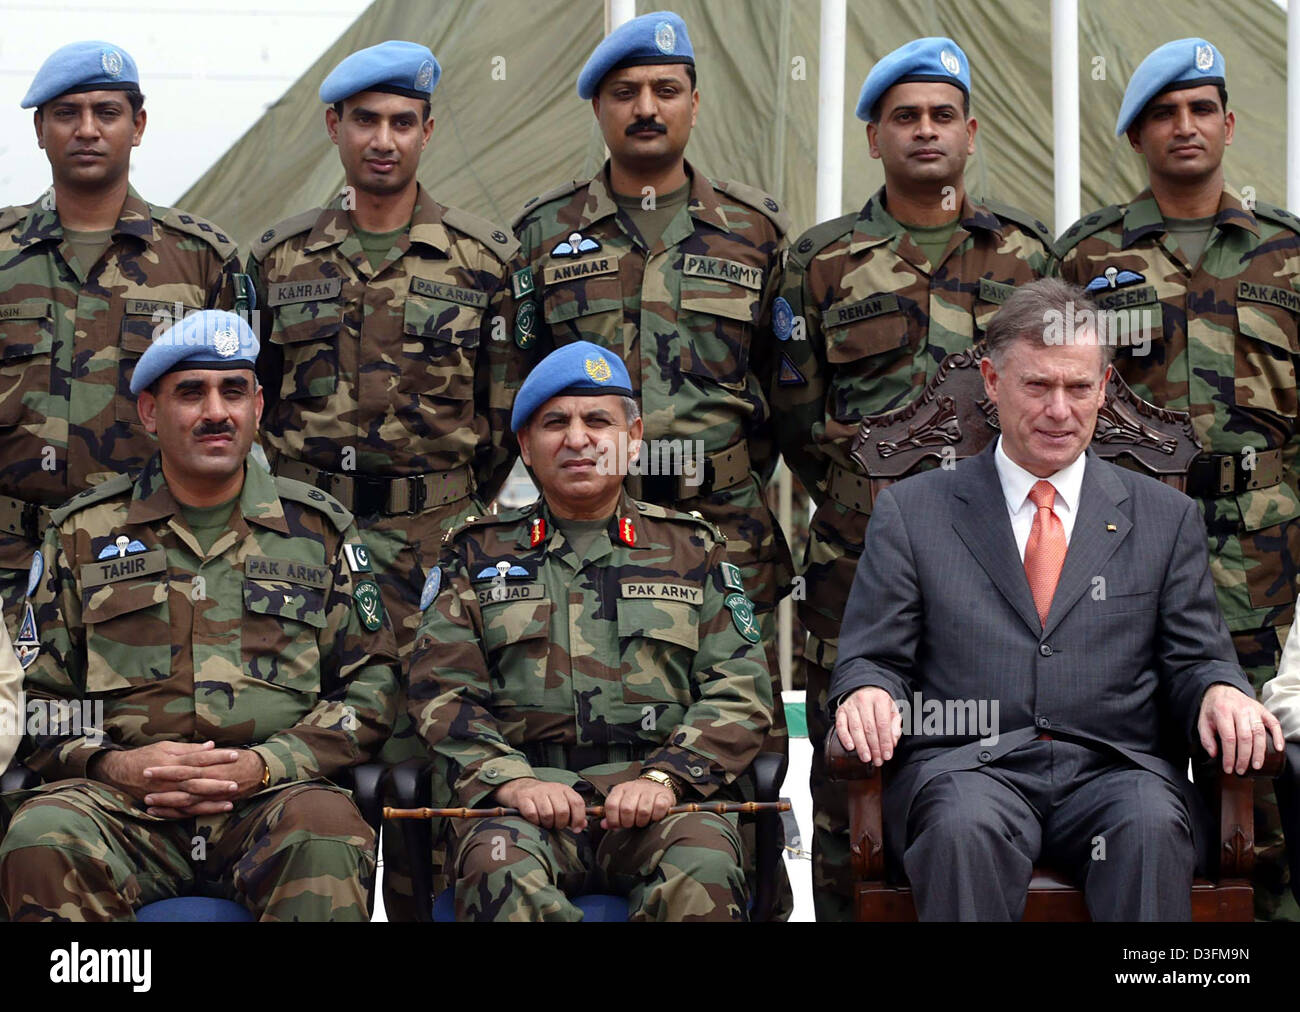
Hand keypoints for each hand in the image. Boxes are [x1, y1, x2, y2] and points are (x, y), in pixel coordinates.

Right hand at [92, 741, 263, 817]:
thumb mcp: (165, 747)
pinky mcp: (162, 806)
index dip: (217, 757)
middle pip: (196, 782)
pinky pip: (180, 813)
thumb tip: (211, 745)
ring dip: (210, 803)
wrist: (117, 773)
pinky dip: (196, 814)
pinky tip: (211, 813)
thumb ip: (189, 749)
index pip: (199, 758)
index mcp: (172, 762)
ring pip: (191, 801)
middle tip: (236, 784)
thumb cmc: (144, 756)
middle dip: (217, 784)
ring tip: (230, 803)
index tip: (235, 755)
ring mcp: (165, 795)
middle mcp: (169, 780)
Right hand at [495, 778, 587, 831]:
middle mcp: (552, 788)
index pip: (577, 803)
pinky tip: (534, 819)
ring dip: (547, 824)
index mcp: (564, 789)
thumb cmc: (544, 799)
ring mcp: (537, 792)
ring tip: (545, 822)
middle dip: (560, 823)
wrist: (521, 787)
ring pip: (547, 814)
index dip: (578, 818)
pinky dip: (534, 821)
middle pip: (562, 811)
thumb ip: (573, 813)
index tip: (576, 829)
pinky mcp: (523, 797)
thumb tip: (583, 825)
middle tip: (556, 824)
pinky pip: (532, 814)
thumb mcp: (561, 802)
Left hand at [601, 778, 673, 829]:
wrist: (657, 784)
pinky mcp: (664, 795)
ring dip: (642, 821)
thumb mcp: (622, 802)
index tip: (617, 825)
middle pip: (627, 809)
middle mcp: (634, 787)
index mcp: (621, 789)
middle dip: (628, 822)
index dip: (613, 819)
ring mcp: (650, 790)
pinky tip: (654, 817)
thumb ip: (612, 815)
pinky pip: (658, 809)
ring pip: (643, 811)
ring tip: (642, 821)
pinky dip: (655, 817)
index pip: (611, 805)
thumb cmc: (637, 798)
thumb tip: (604, 825)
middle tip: (631, 824)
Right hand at [834, 686, 902, 766]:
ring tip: (866, 758)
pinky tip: (850, 747)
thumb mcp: (893, 709)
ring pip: (855, 728)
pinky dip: (845, 737)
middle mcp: (864, 700)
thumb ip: (895, 725)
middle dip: (874, 747)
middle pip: (869, 728)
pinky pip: (841, 725)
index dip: (885, 742)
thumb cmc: (880, 704)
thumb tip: (893, 741)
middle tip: (877, 760)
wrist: (865, 689)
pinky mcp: (841, 710)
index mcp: (880, 698)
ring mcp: (851, 705)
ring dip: (861, 746)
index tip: (887, 755)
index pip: (883, 724)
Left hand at [1198, 683, 1284, 774]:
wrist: (1222, 689)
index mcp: (1222, 711)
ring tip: (1256, 765)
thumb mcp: (1203, 721)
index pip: (1228, 737)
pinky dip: (1278, 736)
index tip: (1229, 768)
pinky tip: (1277, 748)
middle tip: (1241, 770)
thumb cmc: (1213, 709)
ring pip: (1259, 732)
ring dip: (1259, 751)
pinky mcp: (1262, 710)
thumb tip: (1214, 755)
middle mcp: (1239, 709)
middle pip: (1245, 737)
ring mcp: (1253, 709)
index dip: (1230, 755)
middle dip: (1244, 757)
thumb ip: (1206, 738)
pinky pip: (1273, 722)